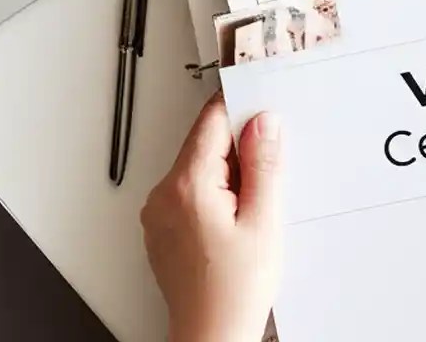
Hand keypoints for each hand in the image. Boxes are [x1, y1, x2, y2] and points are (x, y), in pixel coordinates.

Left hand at [142, 93, 282, 341]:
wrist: (212, 335)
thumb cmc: (234, 291)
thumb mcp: (264, 220)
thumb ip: (263, 164)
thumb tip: (263, 122)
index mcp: (187, 185)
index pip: (211, 121)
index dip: (240, 109)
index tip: (263, 106)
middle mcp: (164, 194)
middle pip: (204, 145)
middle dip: (239, 151)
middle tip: (266, 178)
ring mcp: (158, 212)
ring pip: (198, 170)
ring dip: (228, 176)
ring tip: (250, 212)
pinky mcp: (162, 228)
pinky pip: (189, 194)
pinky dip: (214, 197)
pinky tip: (234, 224)